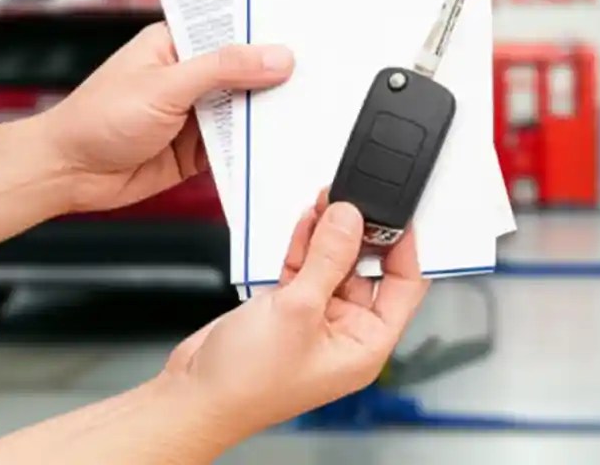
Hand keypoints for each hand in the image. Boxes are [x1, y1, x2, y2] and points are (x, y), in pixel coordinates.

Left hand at [39, 22, 293, 212]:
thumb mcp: (164, 86)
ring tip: (308, 107)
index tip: (304, 29)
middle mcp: (189, 75)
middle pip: (246, 70)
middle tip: (318, 71)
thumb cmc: (95, 120)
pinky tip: (281, 142)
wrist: (67, 174)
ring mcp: (196, 112)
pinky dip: (257, 146)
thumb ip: (222, 70)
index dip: (265, 29)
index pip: (230, 28)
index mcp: (176, 43)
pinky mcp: (201, 148)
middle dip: (276, 73)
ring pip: (246, 108)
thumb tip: (275, 57)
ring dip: (269, 112)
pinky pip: (239, 144)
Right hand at [161, 190, 427, 438]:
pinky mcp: (287, 309)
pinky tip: (308, 221)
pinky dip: (305, 245)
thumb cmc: (247, 383)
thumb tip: (351, 220)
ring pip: (333, 265)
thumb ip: (328, 259)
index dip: (406, 249)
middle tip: (352, 202)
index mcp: (366, 344)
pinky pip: (306, 268)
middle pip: (367, 271)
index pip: (404, 288)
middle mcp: (345, 332)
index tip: (400, 216)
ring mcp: (315, 319)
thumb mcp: (298, 310)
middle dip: (359, 235)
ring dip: (329, 235)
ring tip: (328, 201)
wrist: (193, 396)